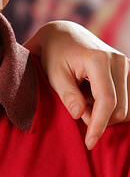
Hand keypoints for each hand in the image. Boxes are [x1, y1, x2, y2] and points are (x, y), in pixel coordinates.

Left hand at [25, 20, 128, 147]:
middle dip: (99, 119)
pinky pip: (124, 98)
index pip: (106, 101)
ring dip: (103, 112)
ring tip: (82, 100)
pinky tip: (91, 97)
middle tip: (76, 111)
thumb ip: (67, 95)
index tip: (89, 142)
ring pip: (124, 105)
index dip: (99, 124)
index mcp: (99, 60)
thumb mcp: (54, 75)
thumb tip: (79, 116)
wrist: (64, 34)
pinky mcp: (126, 69)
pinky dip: (108, 105)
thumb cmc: (54, 55)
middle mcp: (118, 60)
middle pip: (119, 107)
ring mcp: (125, 64)